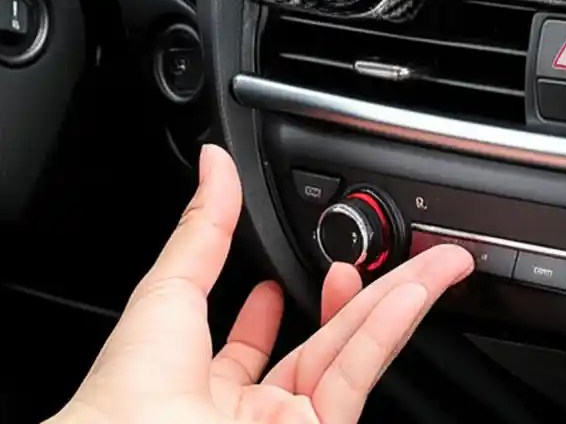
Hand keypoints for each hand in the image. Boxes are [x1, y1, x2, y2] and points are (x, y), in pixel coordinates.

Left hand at [48, 144, 473, 423]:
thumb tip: (214, 167)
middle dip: (364, 291)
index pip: (247, 346)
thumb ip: (203, 231)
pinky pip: (359, 376)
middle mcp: (243, 413)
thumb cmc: (126, 401)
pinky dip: (388, 332)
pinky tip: (413, 295)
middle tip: (407, 254)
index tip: (282, 278)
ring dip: (399, 303)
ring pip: (352, 355)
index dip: (270, 310)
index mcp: (195, 386)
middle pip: (319, 341)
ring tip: (439, 263)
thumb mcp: (165, 294)